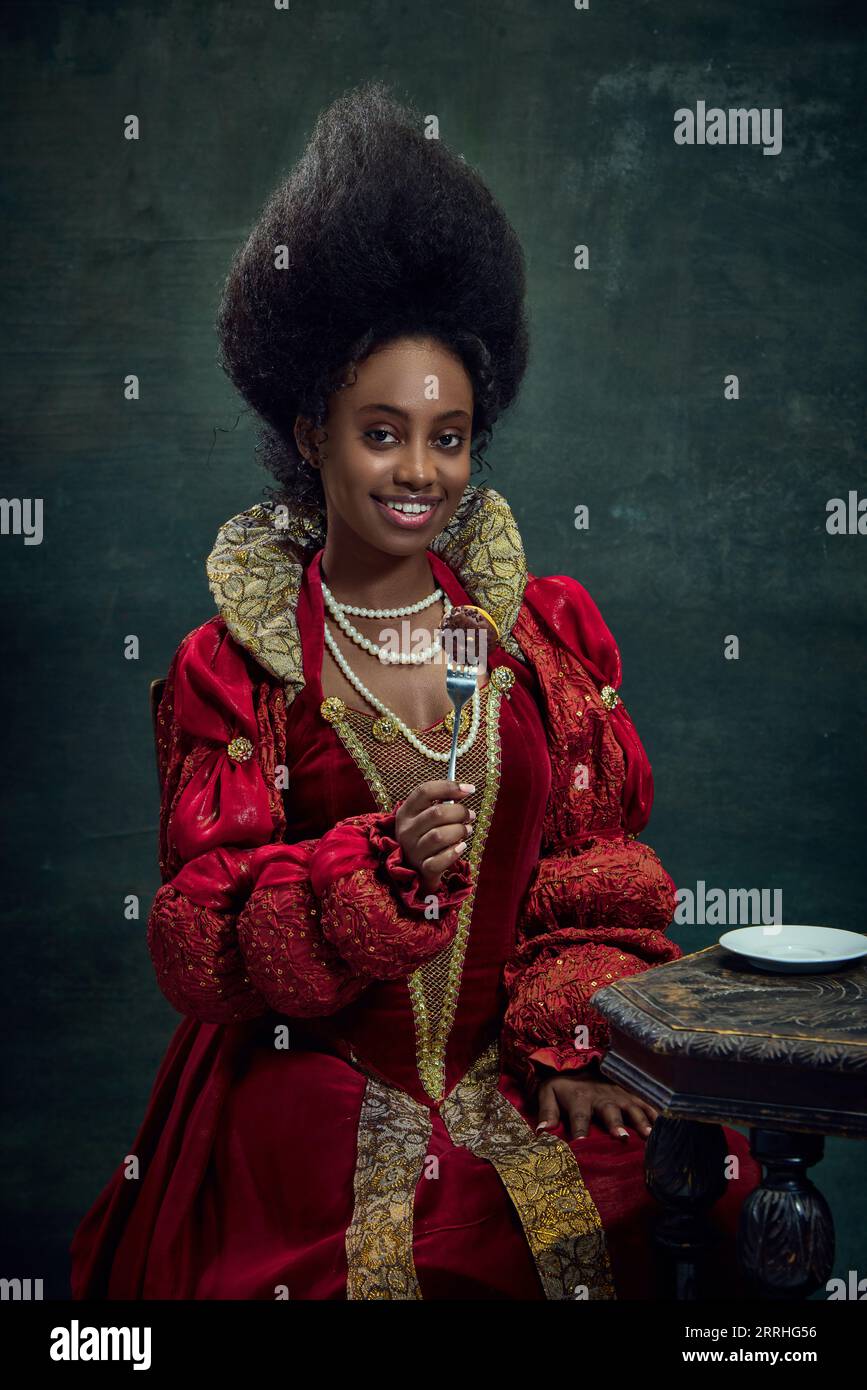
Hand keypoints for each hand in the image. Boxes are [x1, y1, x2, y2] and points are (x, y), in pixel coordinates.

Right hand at [394, 779, 474, 892]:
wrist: (416, 871)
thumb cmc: (426, 838)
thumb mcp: (425, 818)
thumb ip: (440, 804)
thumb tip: (465, 789)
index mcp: (405, 812)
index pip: (424, 791)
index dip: (449, 787)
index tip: (470, 789)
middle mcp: (406, 831)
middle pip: (436, 813)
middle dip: (460, 812)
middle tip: (470, 815)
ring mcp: (413, 851)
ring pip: (440, 836)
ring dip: (460, 831)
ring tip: (467, 830)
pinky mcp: (423, 869)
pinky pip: (441, 860)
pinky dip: (455, 852)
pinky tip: (461, 847)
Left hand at [535, 1066, 659, 1140]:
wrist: (583, 1059)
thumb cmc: (565, 1085)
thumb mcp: (549, 1092)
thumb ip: (546, 1111)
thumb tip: (542, 1132)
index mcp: (579, 1097)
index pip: (578, 1116)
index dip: (579, 1129)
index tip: (581, 1145)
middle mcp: (601, 1096)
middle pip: (609, 1110)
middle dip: (615, 1123)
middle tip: (621, 1137)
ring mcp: (620, 1094)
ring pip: (632, 1107)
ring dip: (640, 1121)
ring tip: (648, 1135)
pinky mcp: (633, 1093)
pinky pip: (647, 1103)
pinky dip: (657, 1114)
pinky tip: (666, 1127)